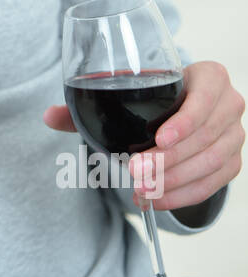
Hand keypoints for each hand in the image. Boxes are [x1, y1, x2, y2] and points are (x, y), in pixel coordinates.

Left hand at [44, 61, 245, 211]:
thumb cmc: (156, 98)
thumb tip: (47, 116)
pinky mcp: (232, 161)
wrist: (184, 111)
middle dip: (168, 159)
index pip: (205, 96)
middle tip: (134, 172)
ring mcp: (235, 135)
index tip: (159, 139)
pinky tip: (156, 200)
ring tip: (141, 190)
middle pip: (205, 135)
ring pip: (211, 162)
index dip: (185, 120)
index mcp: (209, 76)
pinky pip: (213, 183)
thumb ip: (89, 105)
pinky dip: (184, 195)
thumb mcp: (130, 95)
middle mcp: (229, 103)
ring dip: (174, 181)